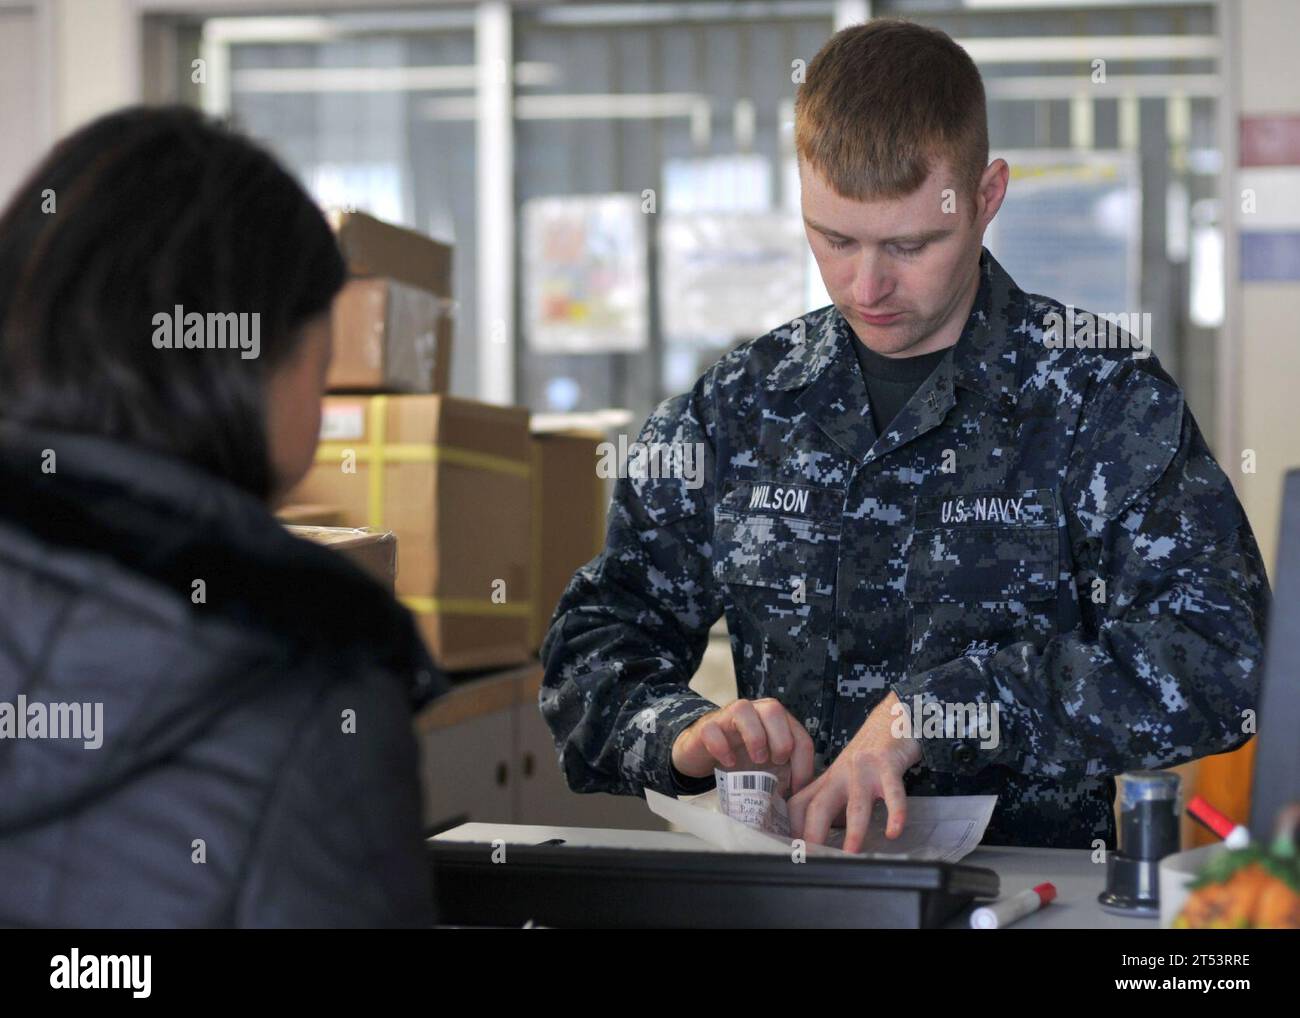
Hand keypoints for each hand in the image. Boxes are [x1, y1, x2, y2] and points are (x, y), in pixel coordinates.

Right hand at [671, 698, 814, 795]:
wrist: (704, 754)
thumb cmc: (742, 759)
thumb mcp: (769, 767)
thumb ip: (787, 775)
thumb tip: (804, 801)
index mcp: (775, 720)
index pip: (799, 734)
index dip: (803, 764)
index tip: (797, 789)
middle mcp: (753, 711)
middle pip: (773, 709)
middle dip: (781, 740)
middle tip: (777, 763)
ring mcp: (727, 716)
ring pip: (743, 710)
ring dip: (754, 737)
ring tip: (756, 760)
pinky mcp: (705, 727)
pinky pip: (713, 730)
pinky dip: (722, 747)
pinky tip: (728, 763)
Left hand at [788, 691, 921, 852]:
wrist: (889, 719)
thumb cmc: (865, 755)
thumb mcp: (841, 776)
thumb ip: (831, 803)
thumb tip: (819, 837)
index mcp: (826, 780)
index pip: (799, 805)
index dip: (792, 828)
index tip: (792, 852)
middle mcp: (840, 775)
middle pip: (819, 806)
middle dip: (813, 833)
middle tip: (811, 858)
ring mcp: (863, 770)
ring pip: (856, 803)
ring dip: (853, 830)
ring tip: (851, 852)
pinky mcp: (888, 765)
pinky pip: (892, 792)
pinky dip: (895, 813)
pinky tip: (894, 831)